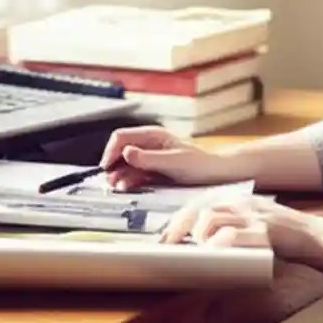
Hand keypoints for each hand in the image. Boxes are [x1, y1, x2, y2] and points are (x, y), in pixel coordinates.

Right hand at [99, 126, 246, 190]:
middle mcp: (148, 144)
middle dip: (113, 165)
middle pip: (120, 151)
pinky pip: (135, 174)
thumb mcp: (172, 162)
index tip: (107, 167)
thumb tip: (125, 152)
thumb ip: (148, 158)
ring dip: (120, 175)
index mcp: (152, 135)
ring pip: (126, 164)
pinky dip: (129, 180)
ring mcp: (150, 157)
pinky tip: (127, 187)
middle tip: (110, 182)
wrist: (216, 174)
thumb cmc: (199, 165)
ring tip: (118, 187)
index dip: (111, 151)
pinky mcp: (153, 169)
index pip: (121, 137)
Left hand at [157, 196, 316, 258]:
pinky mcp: (264, 231)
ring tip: (196, 250)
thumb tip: (200, 243)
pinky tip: (212, 252)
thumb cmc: (280, 235)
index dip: (179, 220)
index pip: (200, 203)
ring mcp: (253, 215)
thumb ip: (229, 226)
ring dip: (198, 236)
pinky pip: (234, 234)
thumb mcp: (252, 221)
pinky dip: (218, 243)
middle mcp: (243, 203)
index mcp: (238, 199)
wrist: (313, 236)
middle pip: (201, 208)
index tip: (166, 237)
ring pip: (212, 217)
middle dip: (179, 227)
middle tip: (168, 245)